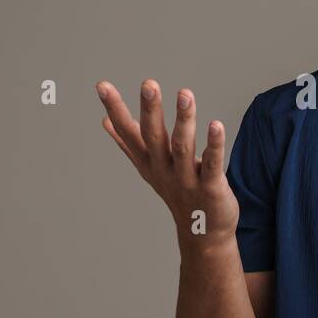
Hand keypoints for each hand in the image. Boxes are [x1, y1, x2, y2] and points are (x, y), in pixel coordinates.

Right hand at [96, 79, 238, 245]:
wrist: (202, 234)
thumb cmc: (177, 192)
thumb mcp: (150, 167)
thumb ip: (128, 143)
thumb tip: (105, 122)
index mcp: (149, 161)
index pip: (128, 132)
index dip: (115, 109)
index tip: (102, 85)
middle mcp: (164, 169)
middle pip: (154, 137)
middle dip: (151, 110)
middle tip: (148, 84)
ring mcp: (186, 180)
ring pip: (183, 147)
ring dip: (184, 120)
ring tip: (185, 93)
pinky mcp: (211, 188)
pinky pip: (212, 164)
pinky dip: (214, 145)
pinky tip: (216, 125)